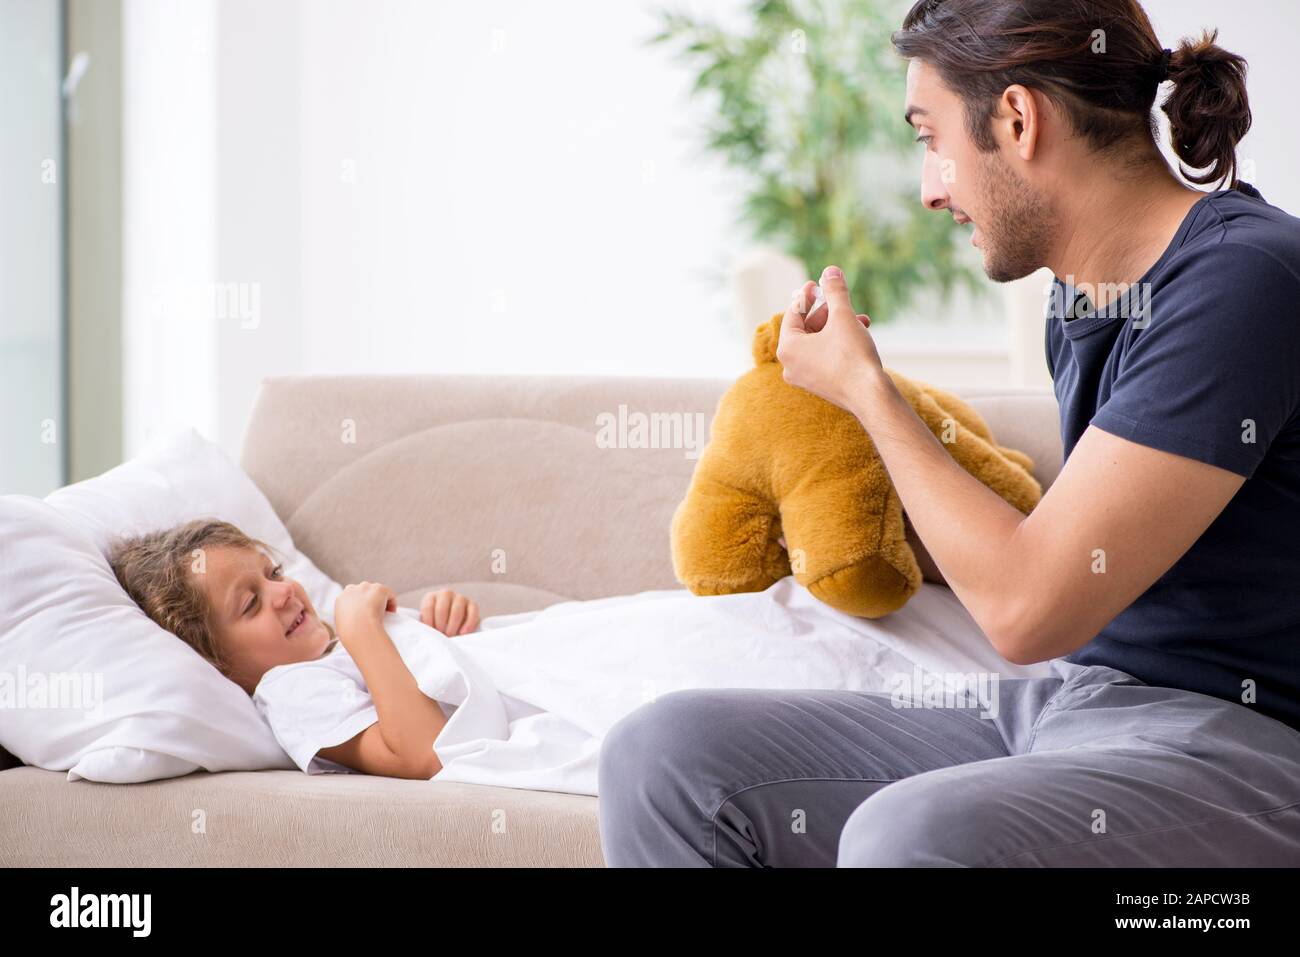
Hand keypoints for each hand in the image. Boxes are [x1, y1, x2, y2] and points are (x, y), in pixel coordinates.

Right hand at [334, 581, 396, 638]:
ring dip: (381, 601)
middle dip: (370, 600)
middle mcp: (352, 589)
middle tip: (375, 614)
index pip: (351, 595)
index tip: (365, 613)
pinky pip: (389, 594)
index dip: (360, 603)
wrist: (359, 628)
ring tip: (384, 615)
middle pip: (364, 590)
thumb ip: (347, 620)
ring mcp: (366, 587)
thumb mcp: (342, 627)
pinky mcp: (379, 589)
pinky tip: (391, 613)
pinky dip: (391, 603)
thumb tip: (355, 623)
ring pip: (376, 592)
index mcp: (341, 598)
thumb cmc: (350, 633)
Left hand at [420, 589, 479, 636]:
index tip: (431, 634)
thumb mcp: (428, 622)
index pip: (428, 608)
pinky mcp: (473, 604)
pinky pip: (472, 613)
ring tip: (450, 636)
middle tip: (442, 636)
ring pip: (457, 611)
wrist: (453, 624)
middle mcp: (446, 594)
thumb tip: (424, 634)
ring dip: (453, 626)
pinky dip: (468, 624)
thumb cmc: (437, 626)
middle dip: (441, 626)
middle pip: (441, 609)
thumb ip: (425, 625)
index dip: (428, 623)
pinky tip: (463, 633)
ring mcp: (460, 598)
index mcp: (431, 597)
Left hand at [775, 265, 883, 412]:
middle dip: (827, 312)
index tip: (817, 284)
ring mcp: (804, 378)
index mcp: (787, 348)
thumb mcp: (843, 317)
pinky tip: (860, 334)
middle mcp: (790, 365)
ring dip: (838, 327)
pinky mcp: (820, 386)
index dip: (806, 295)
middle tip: (839, 300)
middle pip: (806, 329)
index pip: (793, 313)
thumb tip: (830, 271)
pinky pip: (824, 357)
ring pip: (818, 343)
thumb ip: (835, 292)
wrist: (871, 396)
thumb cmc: (853, 356)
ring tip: (860, 318)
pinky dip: (839, 344)